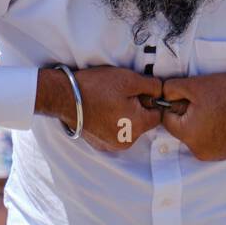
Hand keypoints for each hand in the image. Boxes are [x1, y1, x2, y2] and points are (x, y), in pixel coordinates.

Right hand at [38, 65, 161, 151]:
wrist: (65, 97)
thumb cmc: (97, 87)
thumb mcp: (129, 79)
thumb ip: (152, 86)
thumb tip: (160, 92)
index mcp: (137, 126)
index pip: (158, 115)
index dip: (150, 101)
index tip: (137, 92)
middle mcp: (127, 141)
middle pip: (143, 123)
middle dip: (137, 109)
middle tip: (120, 94)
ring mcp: (112, 145)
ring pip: (129, 128)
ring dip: (125, 116)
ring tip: (109, 102)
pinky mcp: (100, 144)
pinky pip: (115, 133)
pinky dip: (112, 123)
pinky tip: (101, 110)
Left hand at [157, 74, 225, 161]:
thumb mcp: (194, 84)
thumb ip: (171, 89)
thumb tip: (162, 96)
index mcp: (188, 134)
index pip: (167, 120)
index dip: (175, 105)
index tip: (190, 98)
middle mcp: (198, 150)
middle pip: (181, 130)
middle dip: (187, 115)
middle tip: (204, 102)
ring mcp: (213, 154)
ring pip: (194, 136)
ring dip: (199, 124)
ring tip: (215, 110)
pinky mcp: (224, 153)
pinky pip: (208, 141)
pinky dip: (211, 131)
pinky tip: (222, 118)